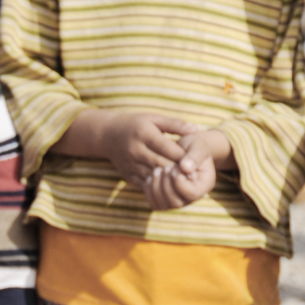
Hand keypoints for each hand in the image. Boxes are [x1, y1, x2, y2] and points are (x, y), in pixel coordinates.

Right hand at [56, 108, 193, 188]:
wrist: (107, 135)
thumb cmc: (135, 124)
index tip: (196, 160)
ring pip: (155, 176)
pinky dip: (158, 186)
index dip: (185, 156)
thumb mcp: (154, 119)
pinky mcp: (127, 174)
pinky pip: (145, 184)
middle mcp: (136, 150)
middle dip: (179, 170)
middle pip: (163, 164)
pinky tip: (169, 186)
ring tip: (184, 181)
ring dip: (170, 180)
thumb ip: (175, 124)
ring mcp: (130, 164)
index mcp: (145, 134)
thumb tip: (195, 129)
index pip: (170, 149)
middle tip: (194, 174)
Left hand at [143, 128, 232, 208]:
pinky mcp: (165, 200)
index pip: (192, 194)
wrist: (182, 150)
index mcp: (204, 186)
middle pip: (176, 203)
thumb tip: (185, 168)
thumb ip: (194, 156)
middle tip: (165, 167)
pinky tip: (151, 176)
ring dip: (156, 187)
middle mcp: (191, 198)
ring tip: (157, 170)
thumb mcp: (197, 146)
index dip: (180, 181)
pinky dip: (149, 191)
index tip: (174, 166)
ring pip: (163, 205)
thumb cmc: (192, 146)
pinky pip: (154, 204)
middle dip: (167, 184)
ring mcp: (178, 201)